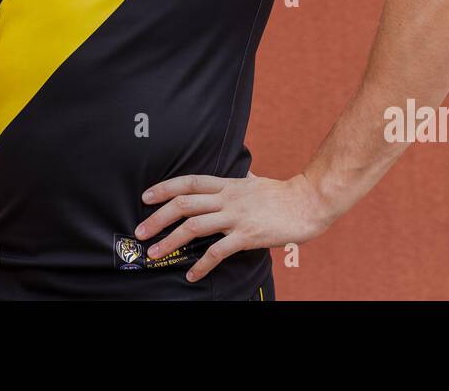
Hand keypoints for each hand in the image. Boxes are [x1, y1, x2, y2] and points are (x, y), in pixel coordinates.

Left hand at [134, 170, 332, 281]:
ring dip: (170, 241)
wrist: (308, 203)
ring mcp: (236, 217)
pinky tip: (192, 275)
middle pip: (184, 204)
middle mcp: (227, 198)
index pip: (189, 182)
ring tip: (155, 254)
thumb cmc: (283, 194)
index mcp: (228, 184)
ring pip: (194, 227)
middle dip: (158, 218)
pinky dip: (201, 265)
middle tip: (140, 231)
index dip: (165, 188)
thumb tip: (242, 173)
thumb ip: (244, 179)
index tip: (145, 197)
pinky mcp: (247, 235)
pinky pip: (218, 251)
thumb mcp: (257, 181)